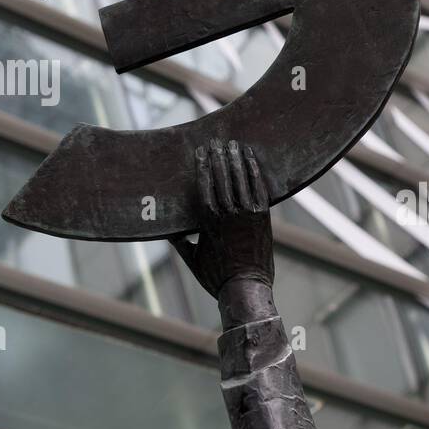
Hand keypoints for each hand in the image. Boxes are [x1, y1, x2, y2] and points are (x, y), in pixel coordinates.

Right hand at [171, 139, 272, 297]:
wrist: (245, 287)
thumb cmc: (216, 277)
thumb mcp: (192, 259)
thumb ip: (180, 242)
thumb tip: (166, 232)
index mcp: (207, 221)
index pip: (203, 186)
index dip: (202, 167)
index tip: (200, 152)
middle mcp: (227, 214)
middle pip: (222, 177)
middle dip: (218, 157)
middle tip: (216, 141)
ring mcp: (247, 214)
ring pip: (240, 179)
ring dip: (236, 159)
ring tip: (234, 144)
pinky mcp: (263, 217)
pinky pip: (258, 187)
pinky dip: (255, 171)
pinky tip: (252, 158)